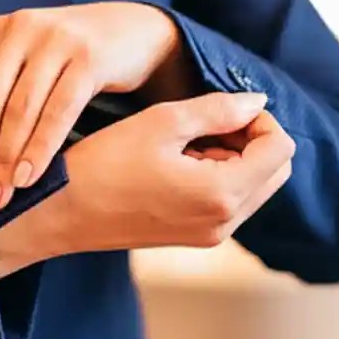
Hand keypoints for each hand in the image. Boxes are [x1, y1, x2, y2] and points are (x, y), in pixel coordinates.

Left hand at [0, 2, 181, 214]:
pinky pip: (59, 109)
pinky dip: (39, 148)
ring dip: (3, 161)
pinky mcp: (88, 55)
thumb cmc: (64, 65)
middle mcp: (15, 30)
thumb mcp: (20, 69)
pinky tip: (27, 178)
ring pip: (18, 109)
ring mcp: (53, 38)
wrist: (131, 33)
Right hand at [0, 92, 294, 274]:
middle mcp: (224, 223)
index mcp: (222, 194)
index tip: (223, 107)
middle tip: (208, 120)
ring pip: (253, 186)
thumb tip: (257, 101)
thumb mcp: (161, 123)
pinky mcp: (192, 237)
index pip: (280, 148)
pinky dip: (216, 175)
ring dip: (233, 156)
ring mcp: (209, 235)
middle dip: (252, 139)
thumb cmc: (102, 164)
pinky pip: (227, 201)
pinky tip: (175, 161)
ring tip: (184, 140)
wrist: (58, 212)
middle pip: (274, 170)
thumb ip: (217, 109)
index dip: (260, 119)